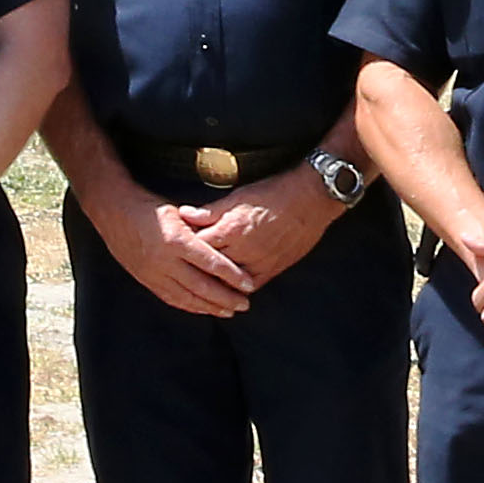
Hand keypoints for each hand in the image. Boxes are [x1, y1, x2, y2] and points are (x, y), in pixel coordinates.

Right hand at [91, 190, 257, 319]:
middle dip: (226, 298)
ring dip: (210, 307)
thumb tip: (225, 242)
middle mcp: (165, 261)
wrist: (113, 212)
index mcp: (177, 240)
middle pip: (202, 286)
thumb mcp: (179, 212)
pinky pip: (171, 298)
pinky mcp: (146, 279)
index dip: (233, 276)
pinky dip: (190, 306)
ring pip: (187, 297)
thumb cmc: (150, 207)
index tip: (249, 285)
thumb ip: (200, 229)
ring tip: (229, 312)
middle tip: (245, 305)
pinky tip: (203, 309)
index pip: (212, 264)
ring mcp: (154, 273)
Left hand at [183, 169, 342, 295]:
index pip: (197, 246)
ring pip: (227, 282)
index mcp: (231, 230)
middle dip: (194, 268)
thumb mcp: (238, 197)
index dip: (184, 247)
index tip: (172, 247)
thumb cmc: (274, 193)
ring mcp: (258, 263)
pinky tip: (225, 290)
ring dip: (213, 282)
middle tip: (178, 268)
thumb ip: (210, 211)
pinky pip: (249, 286)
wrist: (311, 200)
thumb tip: (184, 213)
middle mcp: (243, 251)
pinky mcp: (272, 270)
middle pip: (209, 267)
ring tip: (197, 282)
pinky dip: (235, 289)